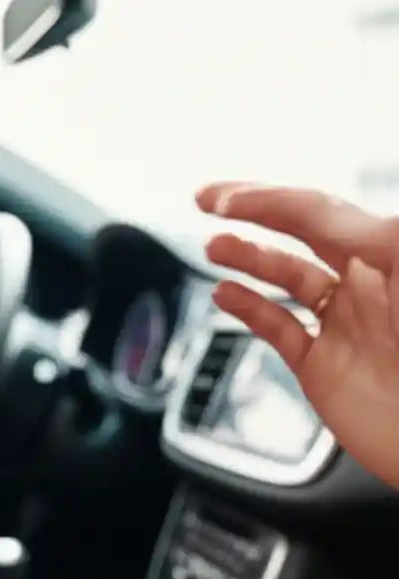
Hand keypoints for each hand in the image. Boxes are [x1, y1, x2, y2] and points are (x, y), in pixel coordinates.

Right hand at [197, 182, 398, 485]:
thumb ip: (362, 234)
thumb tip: (311, 209)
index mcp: (390, 253)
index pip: (319, 211)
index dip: (268, 199)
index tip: (226, 198)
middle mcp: (368, 284)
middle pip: (300, 232)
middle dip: (252, 212)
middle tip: (209, 201)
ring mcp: (344, 326)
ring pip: (285, 277)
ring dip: (247, 258)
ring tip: (214, 248)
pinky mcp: (324, 368)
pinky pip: (278, 329)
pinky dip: (248, 309)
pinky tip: (226, 294)